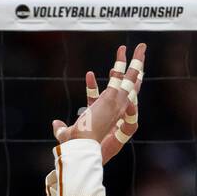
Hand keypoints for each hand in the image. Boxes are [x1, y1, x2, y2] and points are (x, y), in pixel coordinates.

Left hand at [51, 42, 146, 164]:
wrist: (83, 148)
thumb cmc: (76, 147)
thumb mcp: (67, 135)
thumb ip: (61, 130)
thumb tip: (55, 124)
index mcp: (104, 116)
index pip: (101, 98)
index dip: (94, 86)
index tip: (89, 73)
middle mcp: (115, 109)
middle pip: (129, 87)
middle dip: (134, 72)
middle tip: (139, 58)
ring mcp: (117, 104)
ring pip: (131, 80)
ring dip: (136, 62)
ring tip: (141, 47)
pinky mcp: (113, 98)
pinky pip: (123, 78)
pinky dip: (125, 64)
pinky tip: (125, 51)